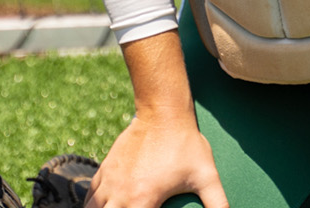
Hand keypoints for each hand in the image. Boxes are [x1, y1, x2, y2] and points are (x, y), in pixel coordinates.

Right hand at [84, 113, 226, 207]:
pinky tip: (103, 207)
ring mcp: (110, 179)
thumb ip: (219, 204)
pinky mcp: (106, 168)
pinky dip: (93, 205)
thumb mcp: (208, 177)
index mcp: (142, 200)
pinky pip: (90, 194)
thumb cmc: (186, 144)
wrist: (163, 111)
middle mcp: (120, 193)